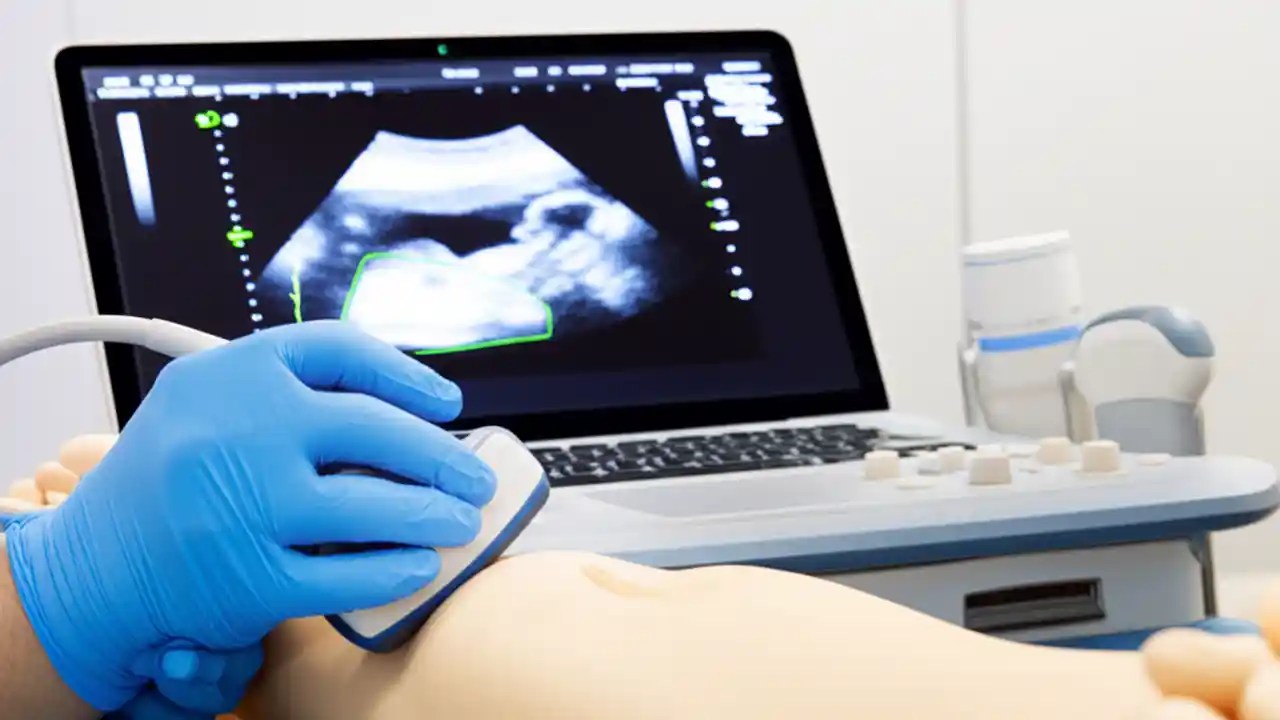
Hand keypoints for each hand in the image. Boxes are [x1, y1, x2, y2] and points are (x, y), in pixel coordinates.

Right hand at [4, 321, 495, 710]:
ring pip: (372, 508)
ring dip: (433, 514)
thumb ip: (287, 389)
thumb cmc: (167, 477)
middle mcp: (235, 432)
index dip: (406, 373)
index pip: (340, 349)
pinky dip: (394, 570)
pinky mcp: (247, 580)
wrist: (92, 566)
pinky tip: (418, 564)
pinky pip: (347, 576)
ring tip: (460, 519)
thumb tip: (409, 404)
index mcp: (228, 374)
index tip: (446, 402)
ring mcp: (240, 509)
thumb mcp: (205, 401)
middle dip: (440, 455)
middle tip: (474, 474)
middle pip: (373, 429)